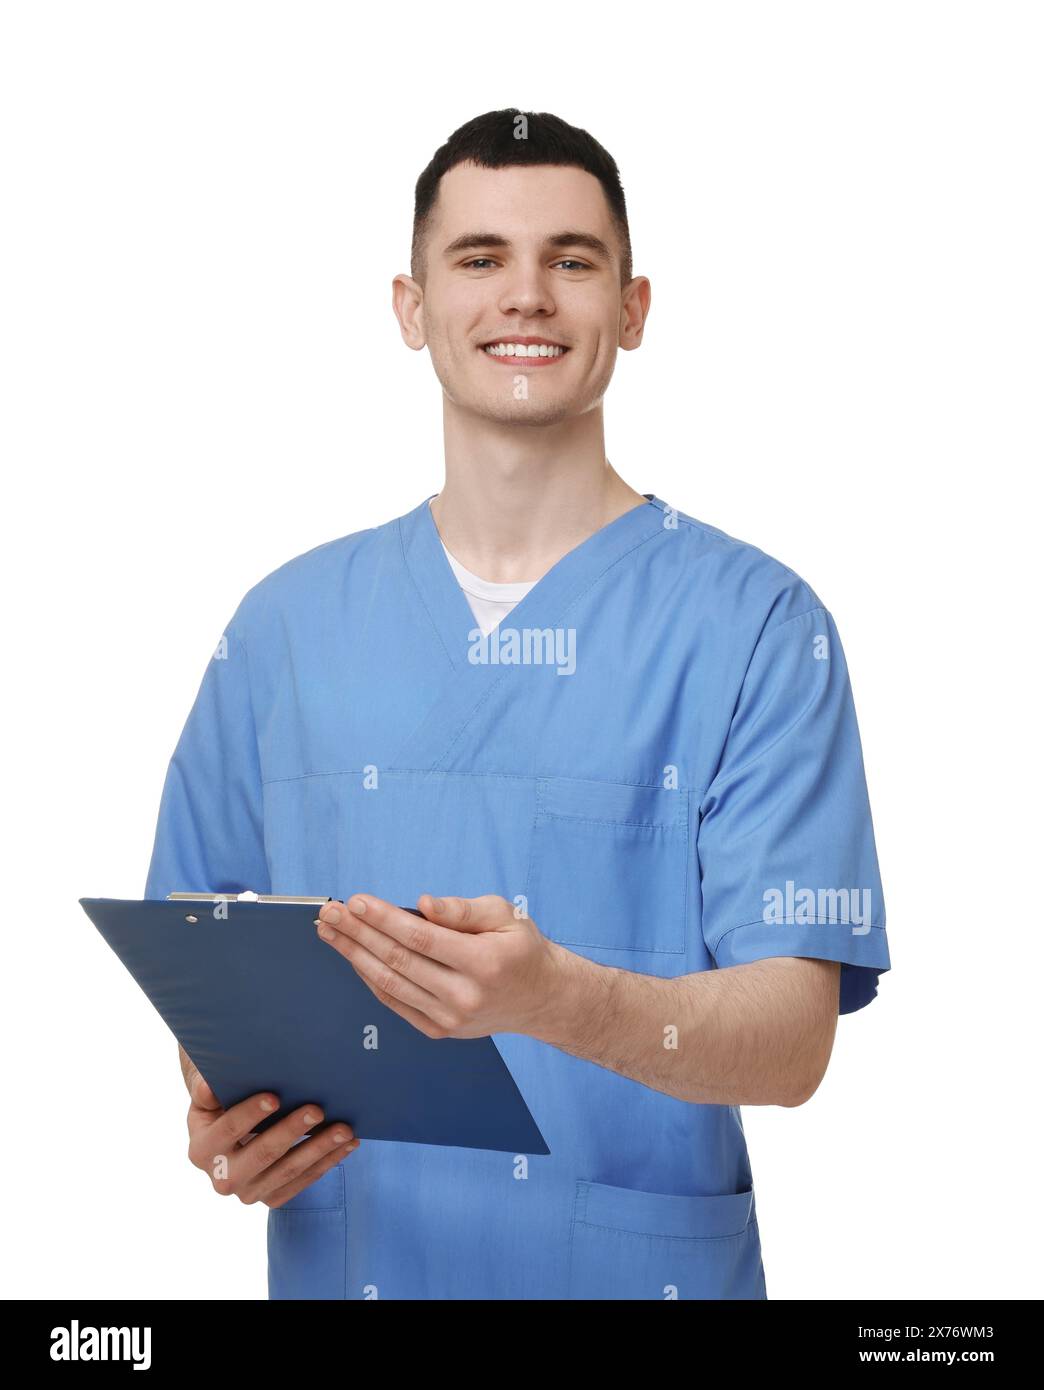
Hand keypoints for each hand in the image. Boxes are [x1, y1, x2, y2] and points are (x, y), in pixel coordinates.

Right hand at [183, 1059, 359, 1208]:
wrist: (228, 1134)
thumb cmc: (222, 1104)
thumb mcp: (208, 1095)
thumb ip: (207, 1089)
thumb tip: (208, 1085)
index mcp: (201, 1150)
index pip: (229, 1130)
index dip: (251, 1114)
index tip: (275, 1097)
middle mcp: (222, 1178)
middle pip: (263, 1153)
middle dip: (292, 1130)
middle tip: (317, 1109)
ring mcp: (248, 1192)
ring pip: (289, 1170)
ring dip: (320, 1149)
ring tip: (344, 1129)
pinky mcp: (271, 1198)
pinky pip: (303, 1181)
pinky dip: (328, 1162)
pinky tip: (348, 1145)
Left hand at [316, 892, 563, 1039]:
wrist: (542, 999)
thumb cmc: (521, 948)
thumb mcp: (505, 915)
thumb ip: (462, 909)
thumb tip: (421, 903)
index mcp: (483, 962)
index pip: (420, 937)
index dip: (383, 919)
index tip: (356, 901)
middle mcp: (464, 995)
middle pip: (398, 960)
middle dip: (357, 933)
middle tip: (329, 912)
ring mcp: (450, 1018)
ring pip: (390, 983)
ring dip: (354, 955)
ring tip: (330, 932)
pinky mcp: (440, 1030)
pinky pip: (395, 1002)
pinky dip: (369, 978)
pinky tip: (353, 956)